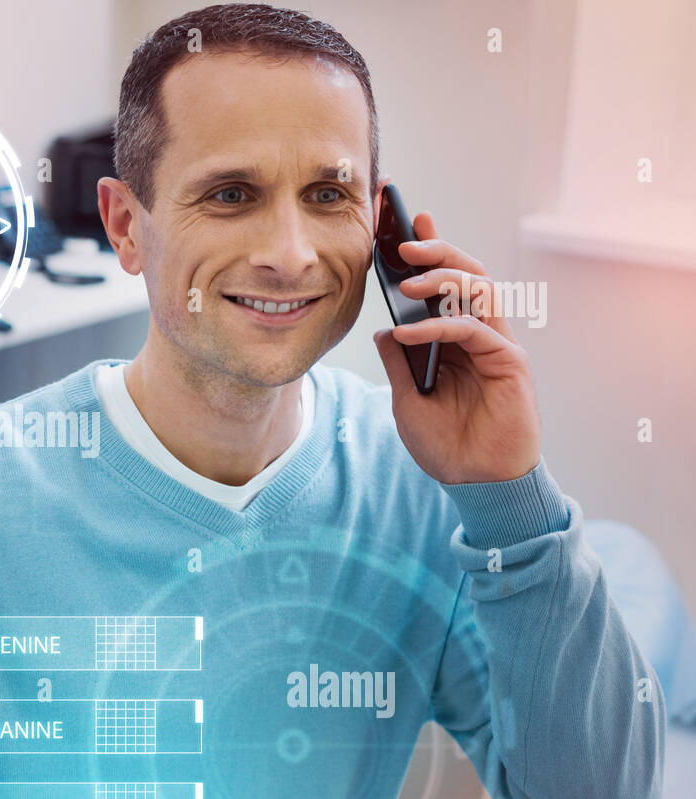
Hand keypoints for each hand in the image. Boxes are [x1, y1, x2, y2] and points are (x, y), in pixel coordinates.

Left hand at [372, 211, 540, 483]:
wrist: (476, 483)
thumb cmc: (446, 444)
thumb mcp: (407, 399)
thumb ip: (398, 361)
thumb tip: (384, 329)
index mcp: (455, 339)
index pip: (445, 285)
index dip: (430, 251)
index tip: (404, 221)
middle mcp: (479, 335)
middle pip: (467, 274)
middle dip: (437, 251)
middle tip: (403, 242)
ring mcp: (496, 345)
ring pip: (478, 289)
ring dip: (440, 280)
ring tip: (404, 281)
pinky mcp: (509, 363)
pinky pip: (474, 330)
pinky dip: (439, 326)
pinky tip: (409, 332)